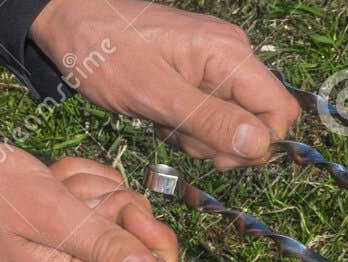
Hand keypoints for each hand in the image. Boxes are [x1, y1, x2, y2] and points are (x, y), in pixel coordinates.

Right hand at [0, 133, 177, 261]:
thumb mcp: (46, 214)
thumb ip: (101, 247)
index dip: (155, 250)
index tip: (130, 216)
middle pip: (142, 243)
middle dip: (116, 206)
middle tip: (72, 194)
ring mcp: (72, 247)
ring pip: (120, 211)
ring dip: (91, 187)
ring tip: (50, 184)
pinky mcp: (66, 222)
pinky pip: (98, 193)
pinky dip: (78, 178)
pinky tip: (48, 177)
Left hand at [31, 0, 298, 167]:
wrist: (68, 22)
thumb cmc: (104, 51)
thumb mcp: (155, 94)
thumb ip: (210, 120)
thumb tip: (260, 145)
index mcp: (228, 53)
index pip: (279, 111)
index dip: (257, 144)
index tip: (217, 154)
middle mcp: (231, 55)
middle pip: (260, 120)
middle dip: (228, 144)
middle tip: (184, 139)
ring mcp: (216, 64)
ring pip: (236, 122)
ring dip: (206, 138)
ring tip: (168, 124)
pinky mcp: (200, 73)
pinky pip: (214, 113)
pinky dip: (193, 126)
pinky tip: (165, 117)